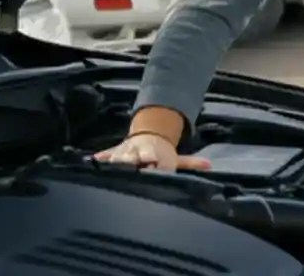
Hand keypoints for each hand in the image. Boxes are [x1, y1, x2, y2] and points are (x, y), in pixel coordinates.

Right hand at [92, 132, 211, 171]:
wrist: (148, 135)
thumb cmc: (162, 153)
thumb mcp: (177, 158)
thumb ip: (191, 163)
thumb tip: (209, 165)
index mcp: (153, 153)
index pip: (152, 157)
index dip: (152, 160)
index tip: (152, 163)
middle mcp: (138, 152)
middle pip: (133, 156)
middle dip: (130, 161)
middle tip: (129, 167)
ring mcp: (124, 152)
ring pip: (117, 156)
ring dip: (114, 161)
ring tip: (109, 168)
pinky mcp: (113, 154)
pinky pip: (105, 156)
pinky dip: (101, 159)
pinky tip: (94, 161)